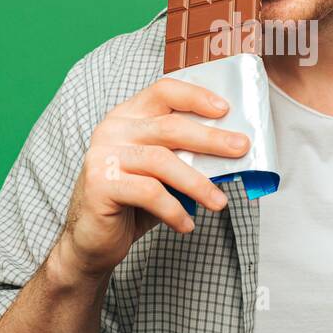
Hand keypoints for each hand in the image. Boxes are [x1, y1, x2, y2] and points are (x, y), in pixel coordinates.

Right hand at [58, 77, 251, 279]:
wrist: (91, 240)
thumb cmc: (131, 203)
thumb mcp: (160, 173)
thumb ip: (184, 157)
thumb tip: (230, 154)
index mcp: (127, 118)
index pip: (163, 92)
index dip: (195, 96)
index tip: (224, 109)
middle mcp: (112, 130)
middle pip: (169, 127)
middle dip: (210, 139)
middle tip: (240, 149)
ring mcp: (103, 155)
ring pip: (162, 161)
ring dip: (197, 183)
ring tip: (219, 202)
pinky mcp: (101, 183)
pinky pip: (149, 193)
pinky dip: (174, 210)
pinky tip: (186, 224)